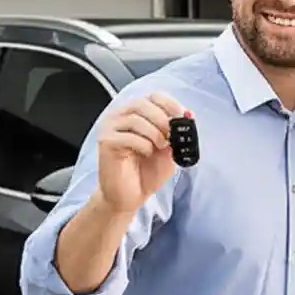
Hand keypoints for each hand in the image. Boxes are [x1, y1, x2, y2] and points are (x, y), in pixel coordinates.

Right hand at [94, 92, 189, 213]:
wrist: (129, 198)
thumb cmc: (145, 173)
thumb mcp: (169, 150)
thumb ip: (176, 133)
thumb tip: (188, 115)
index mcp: (135, 113)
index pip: (153, 96)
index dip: (170, 104)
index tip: (183, 117)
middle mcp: (119, 116)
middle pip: (142, 104)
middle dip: (162, 120)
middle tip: (170, 136)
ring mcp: (110, 128)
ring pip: (135, 119)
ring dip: (154, 133)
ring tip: (159, 147)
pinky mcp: (105, 142)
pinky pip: (127, 137)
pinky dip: (143, 144)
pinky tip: (146, 153)